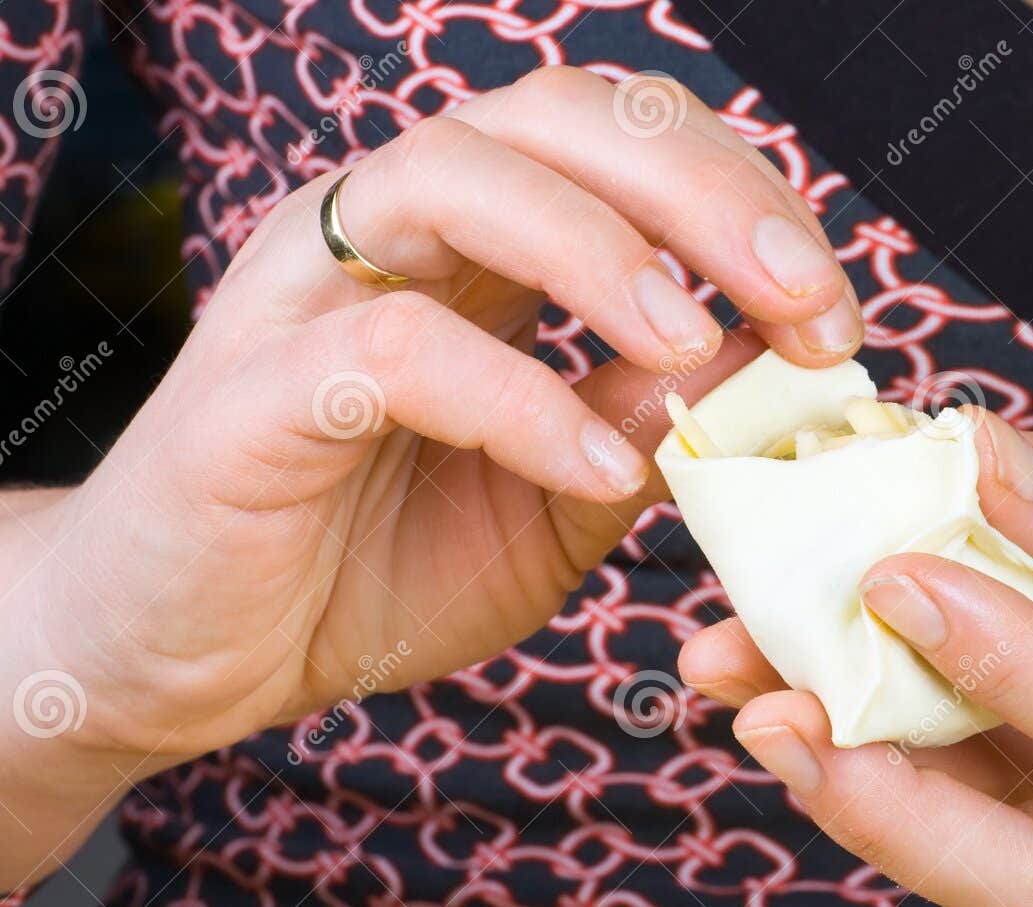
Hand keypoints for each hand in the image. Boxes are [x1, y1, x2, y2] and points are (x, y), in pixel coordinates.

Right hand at [11, 66, 861, 772]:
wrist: (199, 659)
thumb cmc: (375, 565)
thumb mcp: (556, 500)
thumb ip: (646, 423)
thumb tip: (760, 362)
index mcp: (475, 246)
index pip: (623, 148)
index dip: (744, 203)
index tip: (832, 314)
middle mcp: (391, 234)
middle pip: (558, 120)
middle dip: (705, 195)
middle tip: (808, 300)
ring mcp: (310, 291)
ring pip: (460, 178)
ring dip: (607, 254)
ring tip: (696, 348)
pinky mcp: (254, 387)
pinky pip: (396, 348)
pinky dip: (517, 401)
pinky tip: (598, 475)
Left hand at [680, 395, 1032, 906]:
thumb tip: (953, 471)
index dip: (1000, 662)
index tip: (892, 572)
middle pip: (1030, 877)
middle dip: (884, 807)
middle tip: (767, 713)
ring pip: (983, 848)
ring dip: (853, 773)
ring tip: (737, 676)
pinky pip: (984, 787)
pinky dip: (888, 733)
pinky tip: (800, 660)